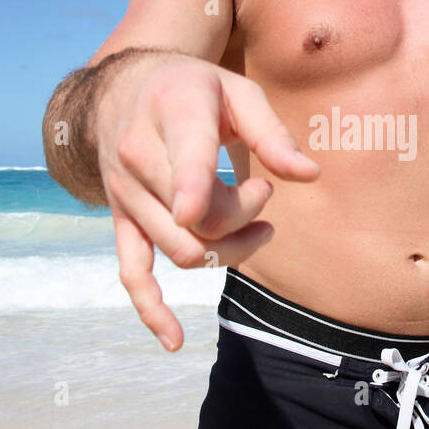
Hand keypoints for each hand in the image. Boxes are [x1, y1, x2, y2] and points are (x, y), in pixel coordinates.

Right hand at [95, 57, 319, 349]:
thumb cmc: (191, 88)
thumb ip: (272, 133)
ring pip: (183, 250)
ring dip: (230, 251)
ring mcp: (126, 196)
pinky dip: (151, 309)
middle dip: (246, 216)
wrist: (120, 89)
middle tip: (264, 191)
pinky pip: (132, 272)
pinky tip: (174, 340)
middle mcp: (139, 159)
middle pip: (200, 219)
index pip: (186, 161)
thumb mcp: (237, 91)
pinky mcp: (122, 222)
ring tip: (259, 225)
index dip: (199, 191)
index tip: (237, 202)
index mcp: (174, 115)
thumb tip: (308, 176)